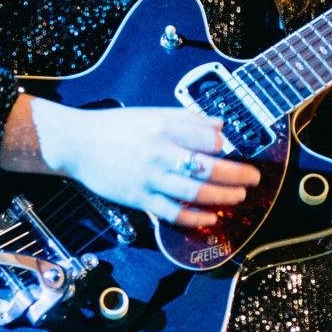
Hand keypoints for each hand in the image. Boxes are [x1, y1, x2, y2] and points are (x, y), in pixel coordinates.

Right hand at [3, 95, 260, 229]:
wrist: (78, 144)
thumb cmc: (116, 127)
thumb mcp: (151, 114)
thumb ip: (186, 119)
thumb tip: (220, 126)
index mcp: (162, 128)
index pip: (206, 138)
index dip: (224, 146)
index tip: (232, 150)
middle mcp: (159, 153)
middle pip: (206, 168)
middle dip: (236, 175)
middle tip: (253, 178)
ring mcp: (149, 178)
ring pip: (194, 193)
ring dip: (222, 197)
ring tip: (239, 196)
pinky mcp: (139, 198)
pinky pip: (173, 212)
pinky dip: (195, 217)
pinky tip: (211, 217)